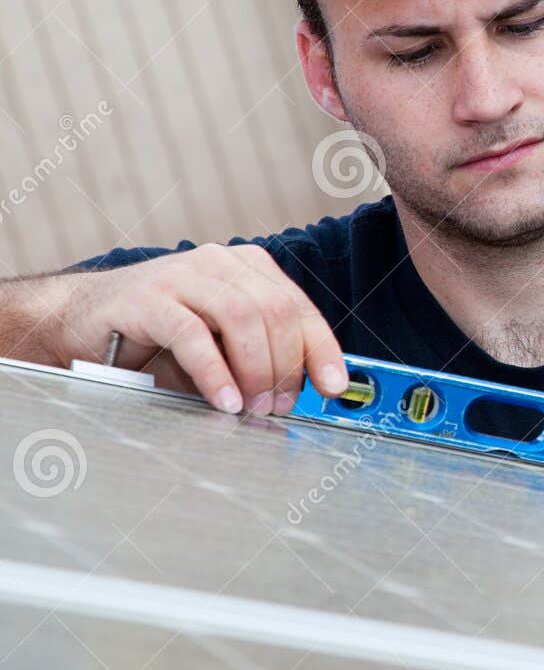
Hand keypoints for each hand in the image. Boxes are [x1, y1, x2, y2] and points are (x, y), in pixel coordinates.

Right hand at [45, 243, 347, 414]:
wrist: (83, 322)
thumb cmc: (160, 337)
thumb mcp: (222, 346)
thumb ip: (260, 357)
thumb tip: (302, 393)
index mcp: (249, 268)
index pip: (299, 308)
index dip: (322, 350)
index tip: (334, 388)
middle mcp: (220, 263)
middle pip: (275, 313)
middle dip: (285, 367)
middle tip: (278, 407)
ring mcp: (182, 274)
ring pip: (242, 318)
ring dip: (256, 370)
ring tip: (253, 406)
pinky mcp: (147, 297)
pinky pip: (193, 335)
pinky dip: (215, 373)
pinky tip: (225, 400)